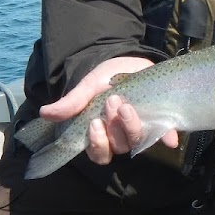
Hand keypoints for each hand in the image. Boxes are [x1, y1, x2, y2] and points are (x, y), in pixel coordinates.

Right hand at [40, 56, 179, 164]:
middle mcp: (120, 137)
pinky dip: (167, 136)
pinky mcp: (161, 123)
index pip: (98, 152)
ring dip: (132, 125)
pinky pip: (165, 136)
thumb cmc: (105, 78)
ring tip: (127, 104)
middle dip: (115, 126)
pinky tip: (170, 134)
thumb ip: (71, 102)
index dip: (97, 144)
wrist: (130, 62)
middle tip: (112, 102)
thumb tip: (45, 113)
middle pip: (118, 146)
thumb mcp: (88, 86)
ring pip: (137, 141)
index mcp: (101, 133)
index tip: (93, 124)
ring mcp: (141, 130)